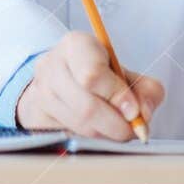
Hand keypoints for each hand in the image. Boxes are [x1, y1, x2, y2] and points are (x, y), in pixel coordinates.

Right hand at [14, 31, 164, 139]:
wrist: (62, 75)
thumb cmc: (99, 71)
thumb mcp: (125, 71)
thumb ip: (146, 89)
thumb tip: (143, 115)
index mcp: (75, 45)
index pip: (92, 75)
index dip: (117, 96)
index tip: (134, 110)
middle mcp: (52, 66)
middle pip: (86, 106)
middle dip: (116, 124)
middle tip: (134, 129)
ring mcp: (41, 92)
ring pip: (79, 124)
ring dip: (106, 133)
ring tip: (120, 128)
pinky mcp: (37, 115)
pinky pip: (70, 135)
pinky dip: (93, 138)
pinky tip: (101, 130)